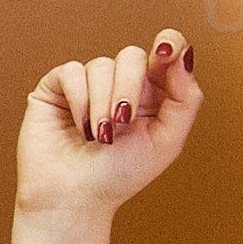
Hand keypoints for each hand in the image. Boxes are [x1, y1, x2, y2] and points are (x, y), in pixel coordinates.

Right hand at [15, 28, 200, 224]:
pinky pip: (72, 71)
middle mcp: (120, 83)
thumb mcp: (167, 141)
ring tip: (99, 136)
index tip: (165, 51)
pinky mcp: (57, 87)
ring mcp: (88, 83)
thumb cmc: (120, 175)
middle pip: (133, 56)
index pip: (165, 53)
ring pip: (101, 65)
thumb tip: (183, 55)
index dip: (168, 43)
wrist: (75, 199)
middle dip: (128, 89)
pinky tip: (79, 125)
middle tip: (121, 121)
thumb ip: (185, 98)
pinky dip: (79, 100)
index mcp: (152, 93)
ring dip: (102, 104)